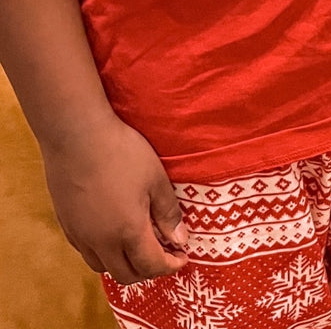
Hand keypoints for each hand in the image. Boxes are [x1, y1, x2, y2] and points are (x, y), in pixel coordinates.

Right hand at [41, 114, 188, 284]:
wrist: (77, 137)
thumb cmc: (122, 153)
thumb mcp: (156, 179)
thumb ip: (168, 213)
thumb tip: (179, 239)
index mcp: (127, 231)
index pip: (151, 265)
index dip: (170, 266)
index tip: (183, 258)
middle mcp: (100, 242)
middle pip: (125, 274)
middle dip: (148, 271)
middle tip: (165, 254)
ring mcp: (80, 235)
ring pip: (103, 267)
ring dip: (124, 264)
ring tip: (140, 246)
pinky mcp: (67, 225)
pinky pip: (87, 252)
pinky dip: (105, 253)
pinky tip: (114, 234)